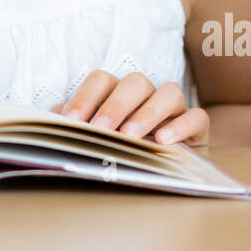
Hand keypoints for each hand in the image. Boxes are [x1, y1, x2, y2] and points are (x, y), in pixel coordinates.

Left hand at [52, 70, 209, 145]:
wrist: (163, 170)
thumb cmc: (121, 150)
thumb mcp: (96, 140)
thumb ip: (76, 128)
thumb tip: (54, 124)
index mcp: (118, 92)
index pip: (101, 80)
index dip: (86, 97)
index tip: (72, 121)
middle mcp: (147, 94)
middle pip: (135, 82)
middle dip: (116, 105)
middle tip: (102, 129)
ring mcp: (173, 108)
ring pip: (168, 92)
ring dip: (148, 112)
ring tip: (132, 136)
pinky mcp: (197, 126)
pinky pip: (196, 116)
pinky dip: (181, 125)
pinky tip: (163, 141)